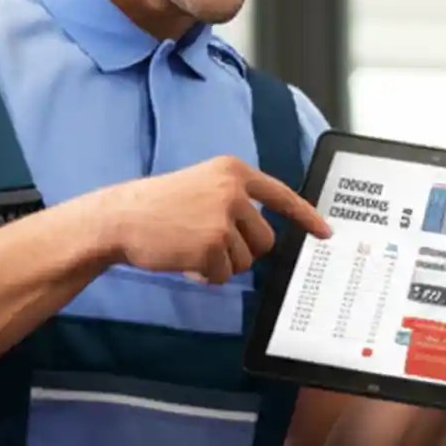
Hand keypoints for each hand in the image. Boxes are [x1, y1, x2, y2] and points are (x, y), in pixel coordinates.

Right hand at [107, 155, 330, 282]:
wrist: (120, 217)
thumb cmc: (159, 207)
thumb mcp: (202, 187)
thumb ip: (235, 201)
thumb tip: (265, 235)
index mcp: (233, 171)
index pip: (281, 195)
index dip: (306, 216)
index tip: (325, 232)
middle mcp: (233, 190)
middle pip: (265, 239)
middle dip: (243, 251)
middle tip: (210, 243)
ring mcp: (223, 217)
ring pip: (245, 261)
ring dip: (221, 263)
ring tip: (190, 246)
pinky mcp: (211, 244)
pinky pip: (223, 275)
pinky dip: (205, 275)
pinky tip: (183, 259)